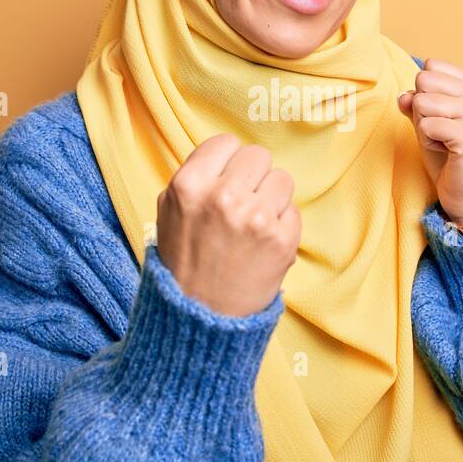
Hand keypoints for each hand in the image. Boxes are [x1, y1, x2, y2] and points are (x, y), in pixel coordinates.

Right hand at [156, 133, 301, 316]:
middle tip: (242, 203)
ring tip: (252, 225)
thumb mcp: (169, 212)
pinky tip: (263, 244)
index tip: (227, 179)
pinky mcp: (282, 240)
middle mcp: (223, 197)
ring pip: (282, 179)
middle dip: (252, 177)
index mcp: (189, 185)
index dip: (228, 161)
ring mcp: (256, 218)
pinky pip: (294, 211)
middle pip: (258, 156)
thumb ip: (196, 177)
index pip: (226, 143)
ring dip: (271, 199)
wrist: (200, 318)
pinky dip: (282, 225)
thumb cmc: (183, 263)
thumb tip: (228, 154)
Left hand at [397, 58, 462, 227]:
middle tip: (441, 132)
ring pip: (422, 102)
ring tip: (443, 142)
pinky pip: (425, 125)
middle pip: (424, 81)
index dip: (425, 93)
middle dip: (422, 109)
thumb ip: (415, 102)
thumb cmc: (448, 155)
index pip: (430, 67)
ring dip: (424, 127)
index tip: (443, 118)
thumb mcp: (428, 121)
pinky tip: (445, 151)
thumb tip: (403, 95)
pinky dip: (427, 141)